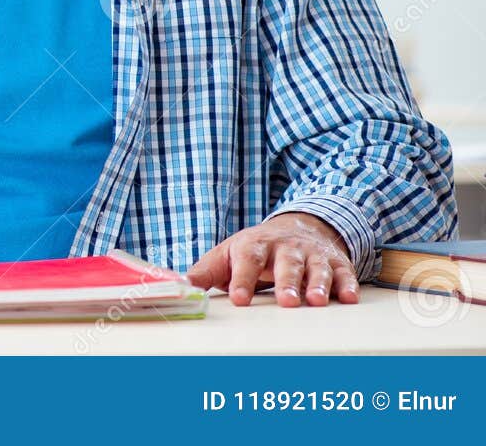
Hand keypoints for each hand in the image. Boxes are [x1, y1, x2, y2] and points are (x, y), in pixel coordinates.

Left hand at [186, 212, 358, 307]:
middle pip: (286, 264)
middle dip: (286, 283)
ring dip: (317, 284)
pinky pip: (343, 273)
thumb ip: (205, 273)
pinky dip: (347, 284)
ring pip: (316, 268)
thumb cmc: (254, 249)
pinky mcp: (335, 263)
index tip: (239, 299)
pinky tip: (348, 298)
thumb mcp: (226, 256)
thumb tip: (181, 287)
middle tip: (286, 302)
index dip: (242, 279)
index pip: (247, 261)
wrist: (295, 226)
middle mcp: (284, 248)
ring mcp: (311, 254)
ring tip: (316, 302)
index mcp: (253, 246)